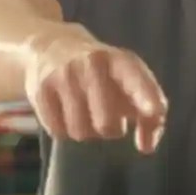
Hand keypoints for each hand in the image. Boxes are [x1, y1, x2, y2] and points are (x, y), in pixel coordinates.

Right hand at [26, 28, 167, 152]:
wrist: (51, 47)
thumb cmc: (103, 75)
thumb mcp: (130, 84)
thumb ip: (150, 116)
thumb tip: (147, 147)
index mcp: (120, 61)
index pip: (135, 78)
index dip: (146, 97)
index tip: (155, 111)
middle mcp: (92, 64)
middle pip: (107, 124)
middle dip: (110, 129)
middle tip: (106, 116)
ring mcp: (64, 75)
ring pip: (81, 132)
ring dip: (86, 131)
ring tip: (85, 112)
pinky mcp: (40, 90)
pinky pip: (58, 132)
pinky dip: (63, 129)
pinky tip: (64, 111)